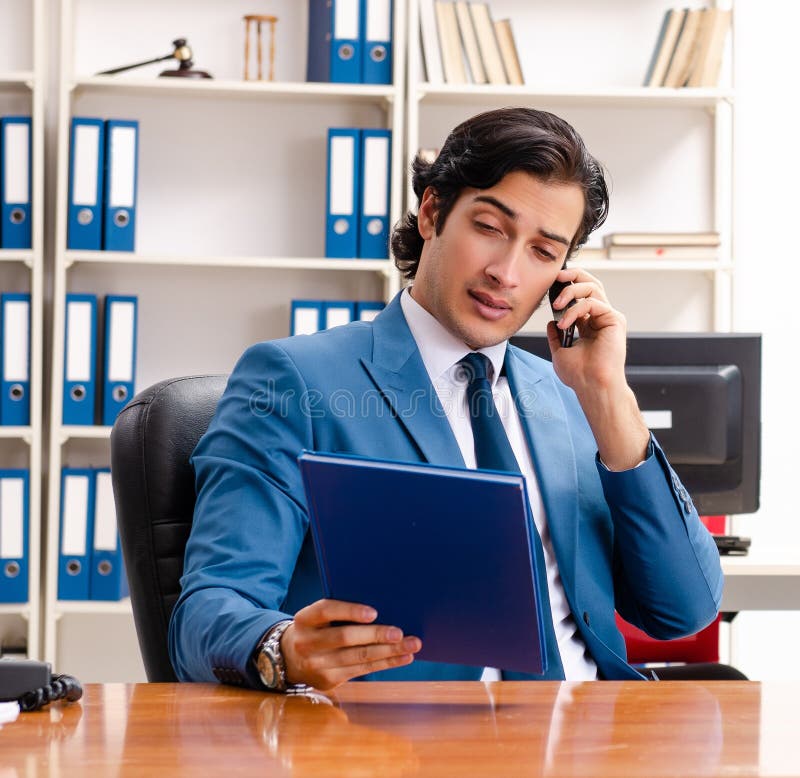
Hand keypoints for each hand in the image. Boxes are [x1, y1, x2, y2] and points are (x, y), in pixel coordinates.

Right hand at [281, 599, 421, 690]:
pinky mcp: (328, 681)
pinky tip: (403, 658)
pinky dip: (385, 663)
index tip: (374, 612)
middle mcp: (307, 642)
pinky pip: (361, 671)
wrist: (290, 658)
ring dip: (388, 652)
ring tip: (411, 646)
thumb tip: (383, 608)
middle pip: (345, 637)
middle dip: (376, 635)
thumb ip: (340, 612)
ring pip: (358, 657)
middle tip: (400, 633)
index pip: (327, 610)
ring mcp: (317, 664)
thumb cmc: (317, 628)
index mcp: (305, 618)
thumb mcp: (318, 617)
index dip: (350, 611)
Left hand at [546, 266, 649, 469]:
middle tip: (556, 277)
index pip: (581, 294)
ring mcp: (609, 317)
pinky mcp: (614, 320)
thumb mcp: (559, 352)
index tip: (551, 283)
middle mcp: (601, 318)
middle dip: (573, 275)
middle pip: (591, 283)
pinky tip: (564, 323)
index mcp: (590, 324)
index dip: (568, 284)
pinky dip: (575, 310)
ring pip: (593, 287)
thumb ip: (556, 336)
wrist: (591, 386)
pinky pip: (592, 303)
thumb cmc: (579, 375)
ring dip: (571, 291)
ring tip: (556, 305)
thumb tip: (550, 323)